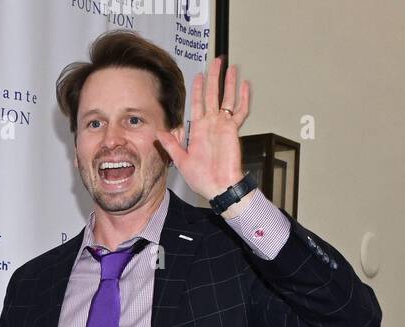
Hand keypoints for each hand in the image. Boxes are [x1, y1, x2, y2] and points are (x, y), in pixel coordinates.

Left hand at [156, 56, 249, 203]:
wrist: (218, 187)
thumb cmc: (202, 178)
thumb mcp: (181, 161)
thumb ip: (171, 145)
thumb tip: (159, 133)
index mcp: (198, 130)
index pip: (198, 103)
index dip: (198, 88)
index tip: (198, 75)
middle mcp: (211, 124)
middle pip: (213, 95)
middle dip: (215, 78)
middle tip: (217, 61)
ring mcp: (224, 125)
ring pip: (227, 98)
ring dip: (229, 83)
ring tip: (231, 67)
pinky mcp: (234, 130)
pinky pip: (241, 111)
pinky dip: (244, 98)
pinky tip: (245, 85)